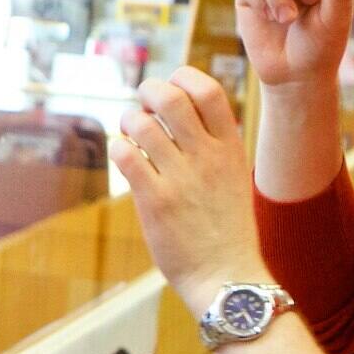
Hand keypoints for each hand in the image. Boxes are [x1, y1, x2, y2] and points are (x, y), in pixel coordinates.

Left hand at [113, 66, 267, 316]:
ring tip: (130, 134)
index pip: (208, 90)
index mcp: (230, 147)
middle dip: (148, 91)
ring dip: (128, 121)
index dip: (184, 78)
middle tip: (143, 105)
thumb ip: (212, 143)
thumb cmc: (226, 228)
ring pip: (141, 124)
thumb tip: (176, 110)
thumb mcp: (234, 176)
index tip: (173, 87)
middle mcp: (207, 157)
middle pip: (171, 97)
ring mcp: (181, 179)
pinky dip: (118, 148)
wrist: (226, 276)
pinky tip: (124, 157)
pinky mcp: (155, 202)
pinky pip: (125, 155)